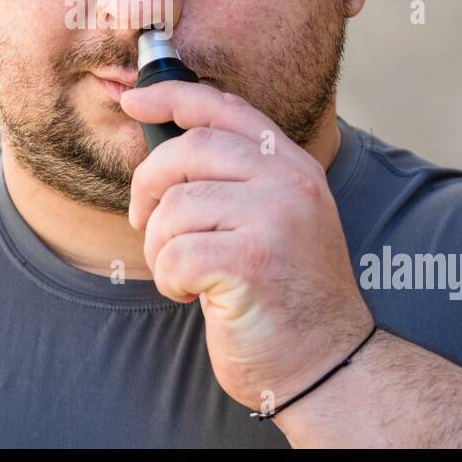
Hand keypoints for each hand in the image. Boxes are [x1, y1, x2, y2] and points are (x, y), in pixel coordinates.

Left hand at [119, 79, 373, 414]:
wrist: (327, 365)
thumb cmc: (286, 297)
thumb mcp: (275, 219)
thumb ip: (237, 178)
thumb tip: (164, 148)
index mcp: (293, 166)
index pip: (223, 108)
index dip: (170, 96)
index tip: (133, 100)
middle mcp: (289, 183)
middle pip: (188, 149)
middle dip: (148, 185)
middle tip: (144, 222)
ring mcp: (274, 220)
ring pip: (174, 207)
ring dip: (160, 246)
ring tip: (185, 274)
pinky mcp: (251, 262)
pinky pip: (174, 255)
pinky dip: (170, 280)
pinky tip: (194, 295)